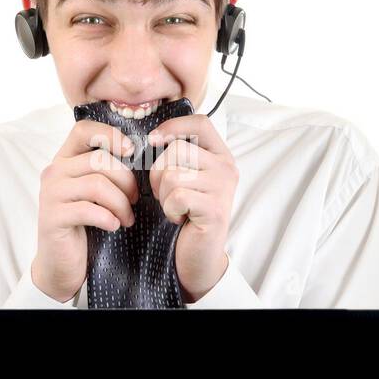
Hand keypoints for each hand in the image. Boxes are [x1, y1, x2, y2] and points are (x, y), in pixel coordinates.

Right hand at [31, 120, 138, 301]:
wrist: (63, 262)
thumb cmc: (86, 224)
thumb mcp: (96, 191)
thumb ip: (107, 170)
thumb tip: (140, 154)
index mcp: (65, 160)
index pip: (84, 129)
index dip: (111, 135)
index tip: (131, 152)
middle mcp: (54, 172)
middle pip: (98, 161)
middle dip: (126, 181)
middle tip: (134, 200)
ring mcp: (51, 194)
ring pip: (96, 184)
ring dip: (120, 203)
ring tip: (127, 218)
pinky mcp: (53, 217)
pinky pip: (88, 210)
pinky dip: (108, 218)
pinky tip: (113, 226)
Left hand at [147, 113, 238, 302]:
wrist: (199, 255)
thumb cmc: (187, 215)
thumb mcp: (186, 178)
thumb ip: (178, 156)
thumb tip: (152, 137)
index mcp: (221, 156)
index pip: (200, 123)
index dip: (172, 127)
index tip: (153, 141)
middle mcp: (226, 168)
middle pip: (178, 149)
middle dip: (158, 173)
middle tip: (164, 193)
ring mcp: (223, 188)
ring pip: (173, 173)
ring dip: (163, 194)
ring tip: (174, 207)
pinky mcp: (214, 209)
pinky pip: (176, 196)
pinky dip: (169, 210)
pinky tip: (180, 218)